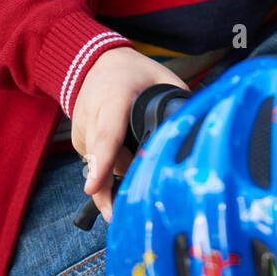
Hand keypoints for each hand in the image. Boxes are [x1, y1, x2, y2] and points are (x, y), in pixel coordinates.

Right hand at [70, 46, 188, 222]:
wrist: (98, 62)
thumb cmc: (134, 72)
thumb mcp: (161, 78)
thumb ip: (179, 102)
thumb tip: (198, 130)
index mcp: (113, 98)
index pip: (107, 136)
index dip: (102, 163)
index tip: (94, 188)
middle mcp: (91, 115)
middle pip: (100, 161)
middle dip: (112, 188)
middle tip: (124, 212)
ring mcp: (81, 130)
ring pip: (98, 167)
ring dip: (116, 178)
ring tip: (138, 175)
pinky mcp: (78, 140)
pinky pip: (95, 164)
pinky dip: (110, 169)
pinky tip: (127, 161)